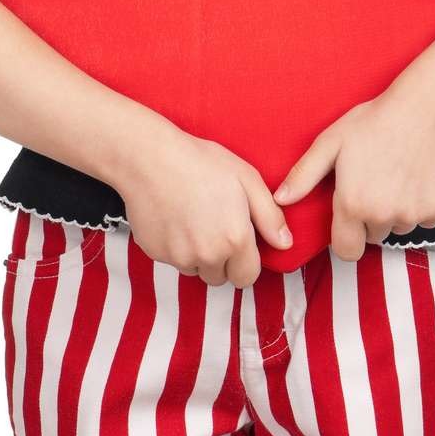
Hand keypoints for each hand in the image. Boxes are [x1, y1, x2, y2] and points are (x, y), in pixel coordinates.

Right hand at [117, 128, 293, 287]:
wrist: (149, 158)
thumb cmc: (200, 162)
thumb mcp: (246, 179)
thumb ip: (270, 216)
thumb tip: (285, 244)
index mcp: (234, 240)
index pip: (247, 277)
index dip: (245, 260)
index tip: (238, 239)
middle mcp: (207, 255)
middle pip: (220, 277)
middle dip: (221, 260)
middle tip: (214, 225)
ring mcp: (178, 257)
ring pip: (196, 269)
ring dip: (198, 255)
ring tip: (193, 218)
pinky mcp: (155, 253)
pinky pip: (172, 260)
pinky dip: (175, 246)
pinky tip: (174, 217)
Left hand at [272, 82, 434, 260]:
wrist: (424, 109)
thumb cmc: (373, 122)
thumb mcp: (330, 143)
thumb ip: (303, 176)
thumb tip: (280, 200)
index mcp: (353, 205)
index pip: (346, 251)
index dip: (345, 236)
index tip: (349, 216)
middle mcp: (383, 217)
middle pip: (373, 237)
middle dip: (371, 218)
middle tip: (374, 182)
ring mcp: (413, 215)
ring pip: (398, 226)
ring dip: (396, 210)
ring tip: (395, 174)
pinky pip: (425, 219)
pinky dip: (421, 204)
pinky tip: (415, 176)